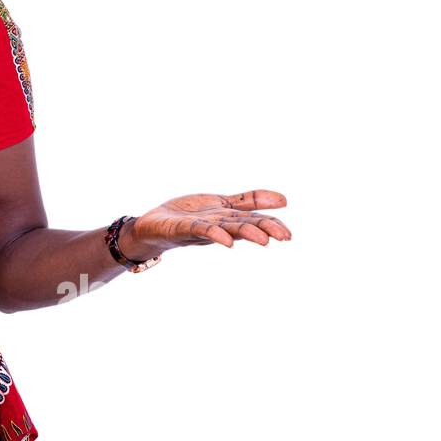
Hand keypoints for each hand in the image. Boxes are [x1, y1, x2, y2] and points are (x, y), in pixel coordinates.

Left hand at [123, 189, 291, 257]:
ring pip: (227, 228)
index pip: (254, 219)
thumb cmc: (187, 216)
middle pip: (245, 225)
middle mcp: (218, 225)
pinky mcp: (182, 228)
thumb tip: (284, 199)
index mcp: (228, 218)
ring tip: (264, 240)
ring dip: (245, 233)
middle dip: (265, 229)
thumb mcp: (221, 204)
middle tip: (285, 237)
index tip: (289, 234)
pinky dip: (214, 234)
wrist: (151, 227)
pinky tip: (227, 241)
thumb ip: (248, 201)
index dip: (272, 224)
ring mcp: (201, 228)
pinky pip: (200, 230)